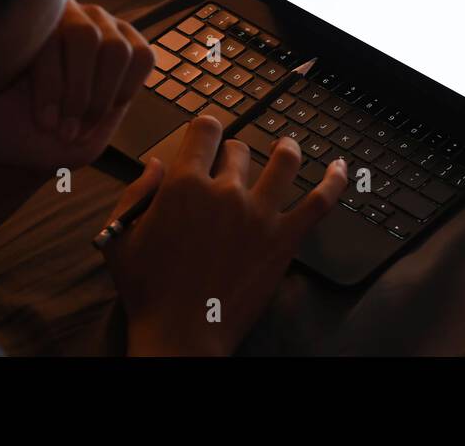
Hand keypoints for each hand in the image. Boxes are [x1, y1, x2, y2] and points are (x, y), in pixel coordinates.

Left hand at [0, 0, 156, 172]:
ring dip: (99, 97)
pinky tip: (102, 112)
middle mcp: (70, 11)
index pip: (48, 36)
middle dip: (76, 92)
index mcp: (29, 15)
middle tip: (60, 129)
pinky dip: (125, 88)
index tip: (41, 123)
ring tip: (78, 127)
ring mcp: (105, 27)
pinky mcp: (133, 48)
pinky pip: (143, 57)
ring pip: (117, 49)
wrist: (30, 144)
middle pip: (87, 38)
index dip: (49, 84)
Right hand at [102, 115, 348, 355]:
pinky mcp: (284, 238)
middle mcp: (225, 190)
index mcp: (184, 185)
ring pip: (283, 161)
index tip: (207, 134)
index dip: (206, 129)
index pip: (205, 130)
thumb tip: (156, 164)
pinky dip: (334, 180)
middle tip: (230, 166)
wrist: (181, 335)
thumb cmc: (148, 291)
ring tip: (286, 145)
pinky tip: (341, 167)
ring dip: (285, 149)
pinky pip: (320, 201)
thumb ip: (137, 192)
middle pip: (239, 150)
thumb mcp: (122, 236)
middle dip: (233, 154)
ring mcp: (260, 213)